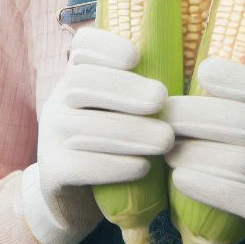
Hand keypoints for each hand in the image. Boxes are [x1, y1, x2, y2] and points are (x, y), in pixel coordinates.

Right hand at [20, 26, 173, 243]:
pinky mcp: (54, 172)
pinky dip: (116, 166)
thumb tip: (194, 63)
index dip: (104, 46)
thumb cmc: (115, 143)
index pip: (81, 46)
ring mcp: (51, 137)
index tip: (135, 56)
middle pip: (80, 82)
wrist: (77, 197)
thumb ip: (143, 88)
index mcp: (78, 77)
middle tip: (160, 98)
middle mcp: (57, 101)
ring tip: (165, 139)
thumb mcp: (119, 108)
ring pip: (83, 127)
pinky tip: (143, 167)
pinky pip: (81, 166)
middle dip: (122, 88)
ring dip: (129, 132)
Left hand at [164, 58, 244, 243]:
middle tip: (164, 117)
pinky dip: (206, 184)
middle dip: (198, 114)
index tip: (203, 70)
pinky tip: (181, 180)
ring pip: (240, 157)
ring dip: (195, 151)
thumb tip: (202, 89)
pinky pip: (240, 194)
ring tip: (168, 151)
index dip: (236, 78)